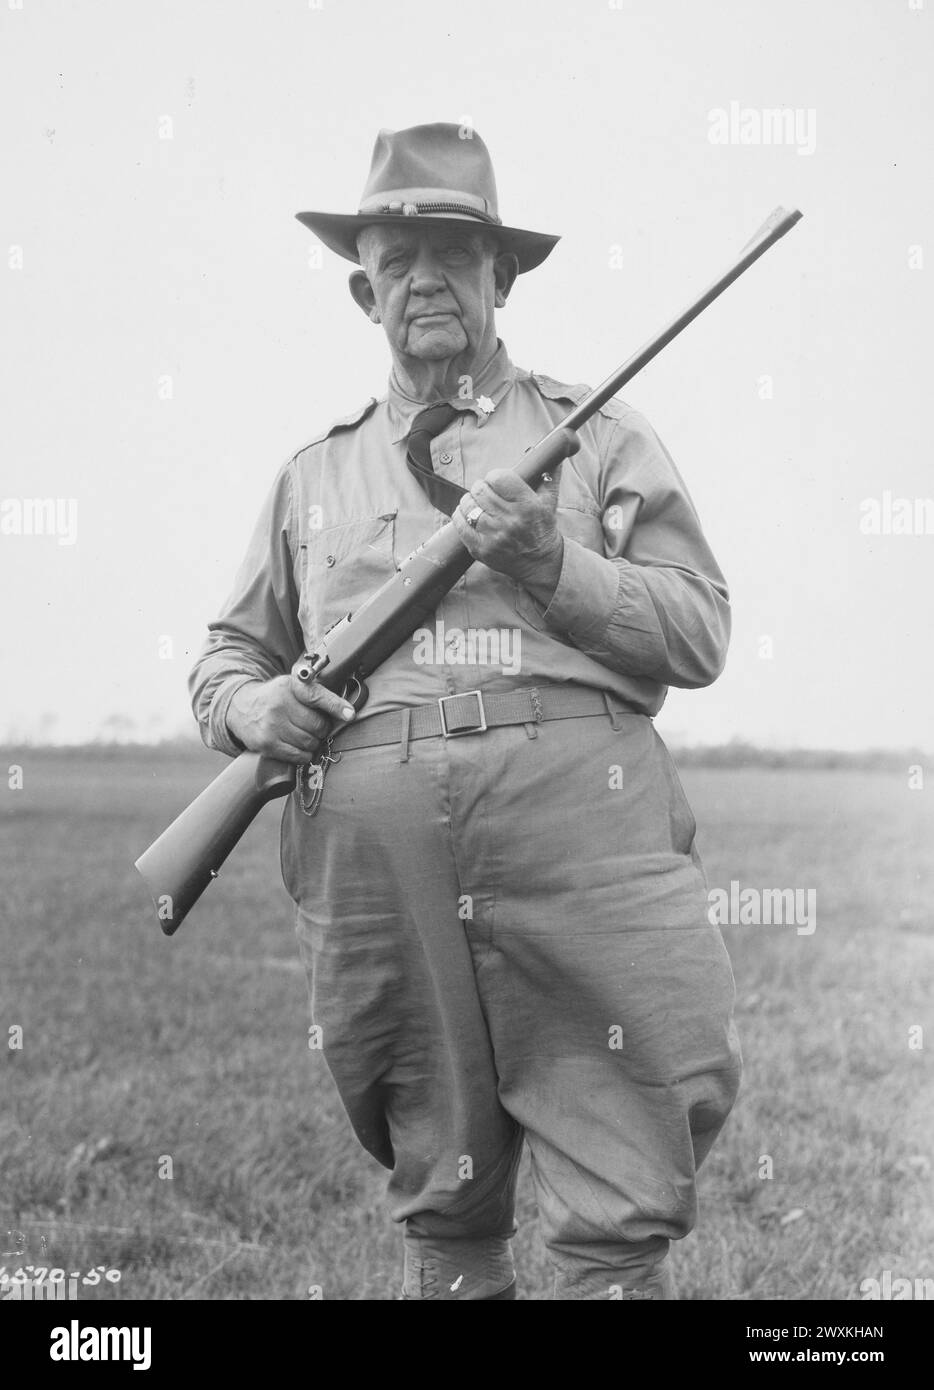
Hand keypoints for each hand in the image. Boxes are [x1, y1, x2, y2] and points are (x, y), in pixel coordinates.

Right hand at [226, 673, 355, 762]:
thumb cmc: (274, 698)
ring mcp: (272, 725)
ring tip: (303, 735)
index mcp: (290, 687)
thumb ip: (316, 694)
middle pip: (317, 726)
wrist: (240, 707)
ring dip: (312, 743)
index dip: (336, 706)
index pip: (318, 697)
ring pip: (309, 742)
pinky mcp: (267, 743)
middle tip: (314, 726)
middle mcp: (280, 704)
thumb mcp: (292, 686)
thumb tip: (346, 712)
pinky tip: (298, 746)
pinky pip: (298, 756)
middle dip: (321, 729)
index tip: (350, 714)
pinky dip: (303, 754)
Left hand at [450, 465, 564, 601]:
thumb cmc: (542, 528)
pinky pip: (460, 524)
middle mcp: (510, 521)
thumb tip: (555, 450)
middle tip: (486, 492)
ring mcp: (494, 537)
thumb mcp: (549, 501)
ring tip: (477, 503)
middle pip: (480, 490)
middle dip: (481, 487)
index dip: (495, 476)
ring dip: (470, 501)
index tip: (497, 481)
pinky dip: (460, 515)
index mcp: (527, 506)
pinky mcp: (481, 549)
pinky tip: (468, 515)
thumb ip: (550, 474)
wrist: (539, 562)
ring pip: (468, 505)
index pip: (499, 477)